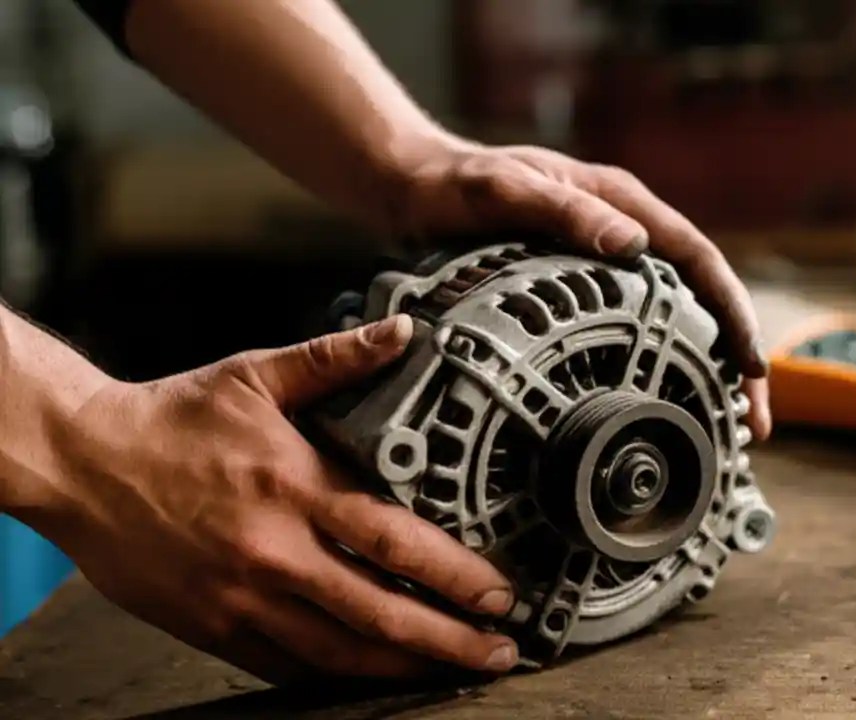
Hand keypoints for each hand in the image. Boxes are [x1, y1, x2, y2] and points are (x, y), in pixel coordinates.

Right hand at [34, 315, 517, 682]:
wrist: (81, 462)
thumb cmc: (172, 418)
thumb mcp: (257, 375)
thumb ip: (337, 358)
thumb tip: (402, 332)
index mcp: (295, 487)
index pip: (395, 540)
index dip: (456, 573)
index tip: (499, 590)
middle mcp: (275, 550)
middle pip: (380, 610)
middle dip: (450, 637)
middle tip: (498, 650)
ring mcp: (243, 596)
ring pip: (339, 650)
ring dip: (404, 666)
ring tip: (452, 669)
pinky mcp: (214, 626)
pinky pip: (285, 666)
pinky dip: (335, 675)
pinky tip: (373, 676)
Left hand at [391, 142, 771, 439]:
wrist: (412, 189)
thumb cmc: (455, 185)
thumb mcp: (504, 192)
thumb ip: (565, 212)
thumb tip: (634, 246)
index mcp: (619, 203)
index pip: (698, 259)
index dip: (732, 314)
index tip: (750, 367)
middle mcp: (624, 232)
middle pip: (701, 299)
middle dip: (735, 361)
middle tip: (752, 424)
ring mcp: (606, 262)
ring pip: (675, 320)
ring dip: (706, 374)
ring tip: (724, 431)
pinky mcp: (582, 289)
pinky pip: (636, 330)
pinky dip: (661, 369)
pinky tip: (665, 407)